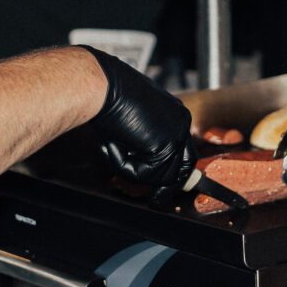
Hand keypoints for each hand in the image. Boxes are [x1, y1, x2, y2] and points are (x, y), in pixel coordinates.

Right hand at [80, 46, 196, 202]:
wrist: (102, 86)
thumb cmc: (107, 97)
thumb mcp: (130, 121)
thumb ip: (141, 143)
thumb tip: (141, 167)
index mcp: (174, 113)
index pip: (184, 151)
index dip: (174, 172)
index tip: (166, 187)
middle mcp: (181, 122)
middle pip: (183, 168)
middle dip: (167, 187)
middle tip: (156, 200)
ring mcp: (177, 134)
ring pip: (160, 175)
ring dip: (131, 170)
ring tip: (111, 147)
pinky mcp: (166, 146)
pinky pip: (145, 174)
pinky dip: (123, 166)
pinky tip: (113, 144)